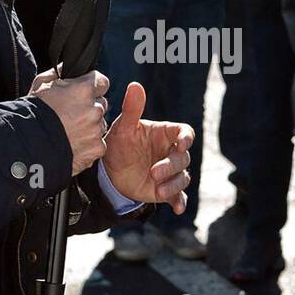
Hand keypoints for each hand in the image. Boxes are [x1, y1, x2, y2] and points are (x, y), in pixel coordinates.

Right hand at [30, 68, 109, 174]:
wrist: (26, 145)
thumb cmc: (32, 113)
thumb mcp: (41, 84)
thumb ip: (60, 72)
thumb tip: (71, 68)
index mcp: (84, 90)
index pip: (102, 82)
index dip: (93, 86)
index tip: (83, 92)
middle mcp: (95, 109)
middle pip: (101, 104)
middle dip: (90, 107)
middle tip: (71, 114)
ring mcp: (97, 130)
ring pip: (100, 124)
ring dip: (89, 126)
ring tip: (69, 131)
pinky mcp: (97, 149)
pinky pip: (97, 143)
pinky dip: (88, 144)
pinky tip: (72, 144)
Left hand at [103, 82, 194, 213]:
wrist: (109, 172)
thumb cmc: (119, 144)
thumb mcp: (123, 128)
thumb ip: (131, 109)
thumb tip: (135, 85)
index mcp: (165, 134)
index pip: (184, 133)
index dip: (185, 138)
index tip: (180, 144)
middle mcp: (171, 152)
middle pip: (184, 158)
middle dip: (171, 166)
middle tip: (153, 173)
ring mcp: (170, 172)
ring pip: (183, 177)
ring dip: (173, 184)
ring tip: (158, 189)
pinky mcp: (166, 190)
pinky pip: (179, 196)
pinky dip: (180, 202)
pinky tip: (178, 208)